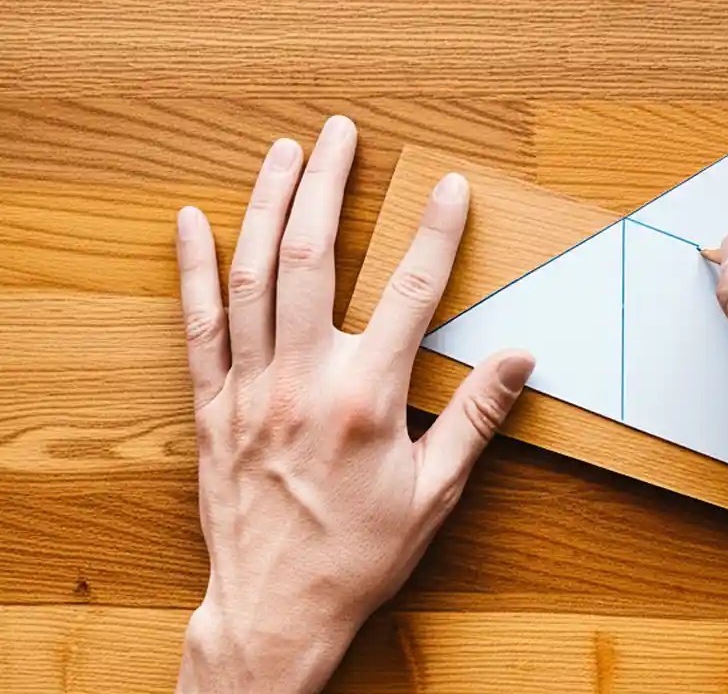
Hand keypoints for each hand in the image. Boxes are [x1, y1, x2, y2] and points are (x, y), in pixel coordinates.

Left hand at [174, 116, 533, 692]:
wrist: (275, 610)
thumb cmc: (358, 556)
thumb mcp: (435, 494)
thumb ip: (476, 417)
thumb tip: (520, 359)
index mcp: (365, 400)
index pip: (412, 293)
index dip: (435, 232)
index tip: (449, 186)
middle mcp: (302, 381)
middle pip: (311, 259)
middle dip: (329, 186)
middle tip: (342, 133)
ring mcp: (249, 388)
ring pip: (253, 276)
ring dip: (267, 205)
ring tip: (284, 152)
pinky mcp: (211, 405)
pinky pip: (199, 324)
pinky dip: (194, 268)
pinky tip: (191, 221)